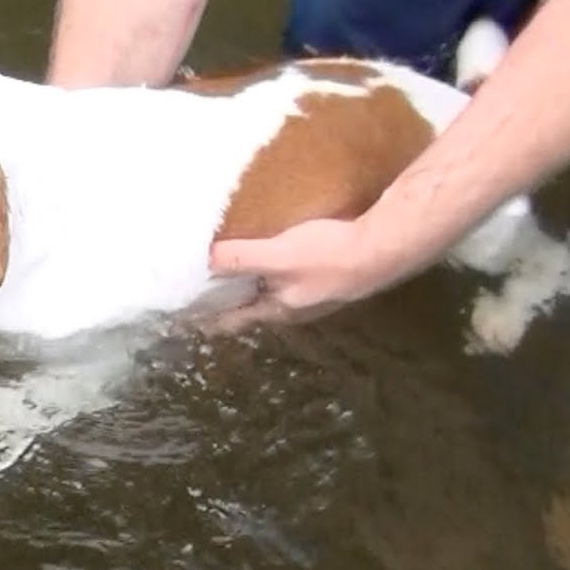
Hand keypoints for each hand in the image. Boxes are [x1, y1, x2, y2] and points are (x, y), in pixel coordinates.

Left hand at [202, 216, 406, 332]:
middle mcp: (293, 308)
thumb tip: (202, 260)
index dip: (207, 319)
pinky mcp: (329, 276)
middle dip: (228, 300)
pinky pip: (292, 276)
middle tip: (202, 289)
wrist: (384, 248)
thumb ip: (239, 259)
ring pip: (272, 293)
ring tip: (234, 271)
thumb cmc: (328, 256)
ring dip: (252, 285)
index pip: (232, 320)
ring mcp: (313, 295)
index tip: (185, 318)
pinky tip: (276, 252)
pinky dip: (275, 269)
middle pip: (252, 307)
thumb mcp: (277, 258)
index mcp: (277, 310)